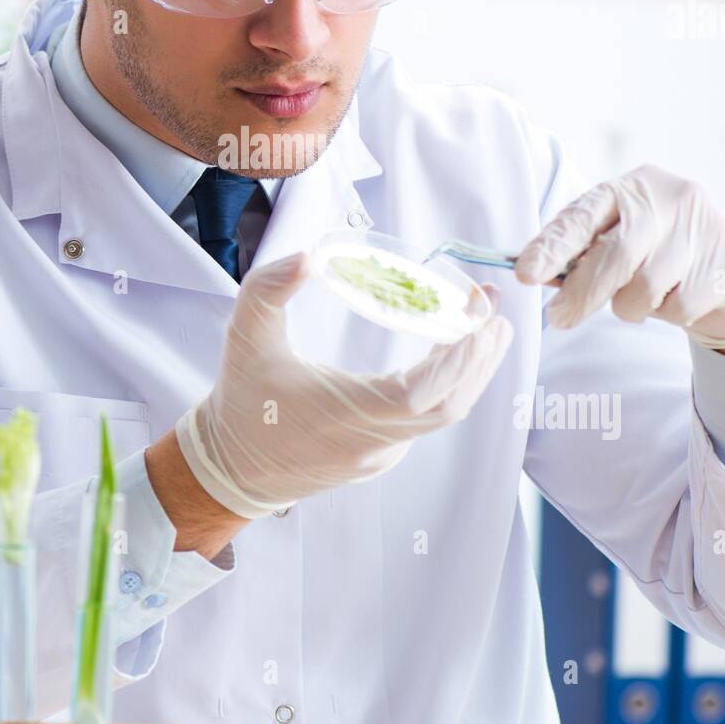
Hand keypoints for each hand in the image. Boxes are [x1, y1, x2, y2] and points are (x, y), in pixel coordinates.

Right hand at [174, 251, 513, 519]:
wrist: (229, 467)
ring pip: (442, 415)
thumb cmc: (240, 399)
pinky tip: (451, 351)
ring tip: (486, 325)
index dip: (455, 363)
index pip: (419, 397)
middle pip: (448, 407)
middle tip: (495, 313)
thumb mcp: (244, 333)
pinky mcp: (379, 458)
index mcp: (341, 413)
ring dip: (469, 371)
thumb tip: (310, 256)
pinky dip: (447, 385)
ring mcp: (379, 455)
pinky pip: (425, 421)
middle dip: (479, 359)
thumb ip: (270, 288)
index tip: (478, 323)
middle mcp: (370, 442)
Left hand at [513, 164, 724, 351]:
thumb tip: (538, 276)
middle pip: (614, 255)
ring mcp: (701, 229)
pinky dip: (667, 315)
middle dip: (582, 293)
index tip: (524, 274)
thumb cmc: (656, 251)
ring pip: (643, 289)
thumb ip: (582, 252)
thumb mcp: (618, 236)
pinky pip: (678, 308)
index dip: (551, 247)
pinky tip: (676, 297)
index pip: (583, 216)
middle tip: (560, 317)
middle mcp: (666, 199)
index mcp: (629, 188)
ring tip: (638, 298)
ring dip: (630, 307)